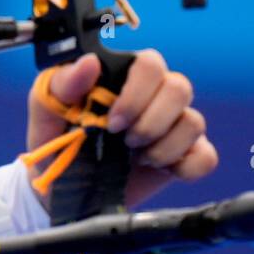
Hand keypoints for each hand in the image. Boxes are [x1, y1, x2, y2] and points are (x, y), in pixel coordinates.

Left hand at [25, 49, 217, 209]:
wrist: (61, 191)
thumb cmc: (55, 142)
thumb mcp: (46, 110)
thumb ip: (63, 83)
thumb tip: (89, 62)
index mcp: (122, 76)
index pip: (151, 64)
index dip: (138, 93)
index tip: (112, 121)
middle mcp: (152, 96)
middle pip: (180, 88)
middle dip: (151, 121)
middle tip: (125, 142)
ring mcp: (171, 126)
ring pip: (194, 122)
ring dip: (164, 146)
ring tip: (137, 158)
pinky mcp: (182, 157)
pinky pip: (207, 156)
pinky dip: (188, 166)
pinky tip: (161, 169)